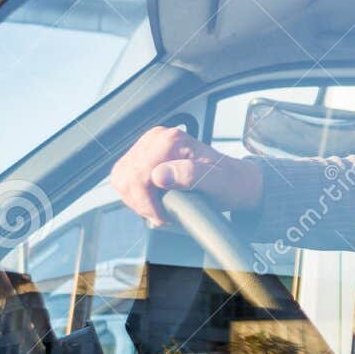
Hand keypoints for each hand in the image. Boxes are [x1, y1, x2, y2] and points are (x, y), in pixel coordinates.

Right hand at [109, 126, 264, 227]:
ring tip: (158, 209)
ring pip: (121, 178)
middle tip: (161, 215)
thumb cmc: (228, 182)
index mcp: (171, 140)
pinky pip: (123, 178)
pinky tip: (151, 201)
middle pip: (126, 177)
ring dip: (136, 200)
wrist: (233, 179)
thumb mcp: (217, 182)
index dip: (147, 203)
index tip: (163, 216)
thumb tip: (160, 175)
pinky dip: (133, 194)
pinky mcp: (143, 155)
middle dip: (140, 203)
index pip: (138, 176)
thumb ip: (190, 176)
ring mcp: (148, 145)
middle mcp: (157, 137)